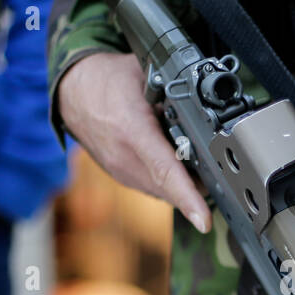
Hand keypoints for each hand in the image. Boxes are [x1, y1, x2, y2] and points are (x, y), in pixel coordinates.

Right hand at [58, 51, 210, 232]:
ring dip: (185, 185)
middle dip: (200, 187)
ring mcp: (121, 172)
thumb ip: (176, 91)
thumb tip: (206, 104)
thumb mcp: (145, 74)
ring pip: (164, 192)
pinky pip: (154, 188)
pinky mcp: (121, 177)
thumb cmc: (108, 81)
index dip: (188, 197)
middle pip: (172, 188)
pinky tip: (178, 162)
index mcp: (132, 130)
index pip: (165, 170)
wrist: (73, 91)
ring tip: (199, 161)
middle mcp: (124, 158)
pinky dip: (170, 181)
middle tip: (222, 171)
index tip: (204, 220)